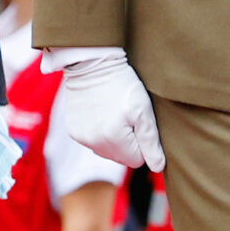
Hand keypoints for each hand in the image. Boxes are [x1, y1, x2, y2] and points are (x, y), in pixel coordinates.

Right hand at [63, 51, 164, 171]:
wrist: (91, 63)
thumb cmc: (122, 83)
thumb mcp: (143, 109)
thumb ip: (150, 141)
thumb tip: (158, 167)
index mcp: (114, 140)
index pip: (137, 161)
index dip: (142, 144)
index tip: (138, 123)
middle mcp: (95, 143)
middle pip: (120, 158)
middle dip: (128, 142)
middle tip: (127, 116)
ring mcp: (81, 138)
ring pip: (106, 151)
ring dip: (113, 138)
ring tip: (113, 113)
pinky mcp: (73, 131)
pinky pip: (92, 142)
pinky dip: (98, 131)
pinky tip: (100, 113)